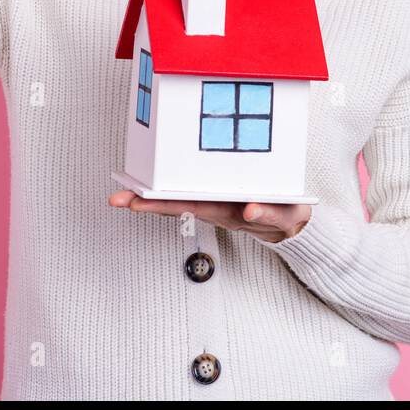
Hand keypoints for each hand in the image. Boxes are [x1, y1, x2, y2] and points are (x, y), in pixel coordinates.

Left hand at [109, 191, 311, 243]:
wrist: (290, 221)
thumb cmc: (286, 214)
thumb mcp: (285, 215)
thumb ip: (269, 214)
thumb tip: (250, 209)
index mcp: (229, 211)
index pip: (192, 207)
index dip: (164, 205)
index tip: (139, 204)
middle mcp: (215, 208)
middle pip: (176, 205)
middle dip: (147, 203)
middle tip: (119, 200)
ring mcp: (213, 203)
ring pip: (178, 200)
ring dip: (150, 198)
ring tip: (124, 194)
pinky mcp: (216, 195)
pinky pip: (187, 191)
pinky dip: (165, 190)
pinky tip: (145, 188)